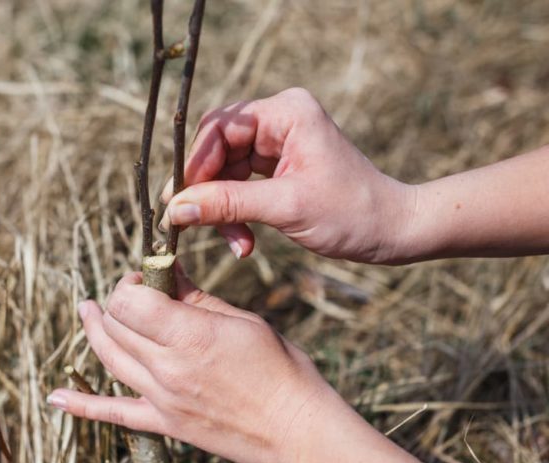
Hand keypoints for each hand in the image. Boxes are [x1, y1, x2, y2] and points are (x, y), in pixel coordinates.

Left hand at [48, 271, 504, 462]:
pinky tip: (56, 397)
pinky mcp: (165, 422)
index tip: (145, 278)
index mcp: (189, 334)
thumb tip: (170, 273)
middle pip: (117, 326)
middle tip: (128, 292)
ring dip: (94, 331)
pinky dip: (82, 405)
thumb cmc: (280, 368)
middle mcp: (167, 366)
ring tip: (86, 312)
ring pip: (110, 358)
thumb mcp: (241, 321)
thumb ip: (197, 299)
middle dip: (116, 302)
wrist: (296, 428)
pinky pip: (114, 413)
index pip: (131, 301)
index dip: (130, 283)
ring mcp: (162, 398)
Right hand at [160, 87, 415, 263]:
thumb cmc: (352, 214)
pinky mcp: (278, 166)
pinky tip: (243, 241)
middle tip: (190, 224)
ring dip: (222, 210)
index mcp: (286, 112)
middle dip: (207, 190)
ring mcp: (278, 143)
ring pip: (224, 171)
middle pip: (217, 149)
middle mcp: (279, 119)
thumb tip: (175, 210)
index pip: (219, 129)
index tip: (178, 203)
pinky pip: (239, 185)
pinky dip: (236, 214)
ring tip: (237, 244)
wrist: (392, 232)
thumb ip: (228, 205)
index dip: (194, 165)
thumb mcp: (285, 208)